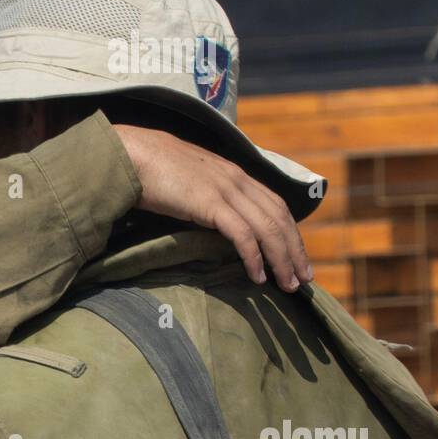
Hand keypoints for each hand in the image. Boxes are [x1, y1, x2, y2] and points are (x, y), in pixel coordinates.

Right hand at [112, 124, 311, 292]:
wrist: (133, 155)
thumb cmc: (153, 172)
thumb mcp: (190, 183)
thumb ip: (207, 197)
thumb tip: (212, 221)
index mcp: (236, 174)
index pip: (276, 206)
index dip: (291, 234)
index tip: (297, 259)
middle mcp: (238, 180)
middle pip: (279, 218)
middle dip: (295, 251)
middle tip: (304, 280)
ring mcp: (226, 190)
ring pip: (267, 227)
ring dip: (282, 259)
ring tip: (288, 284)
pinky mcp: (211, 203)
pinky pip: (242, 234)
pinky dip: (254, 257)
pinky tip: (258, 276)